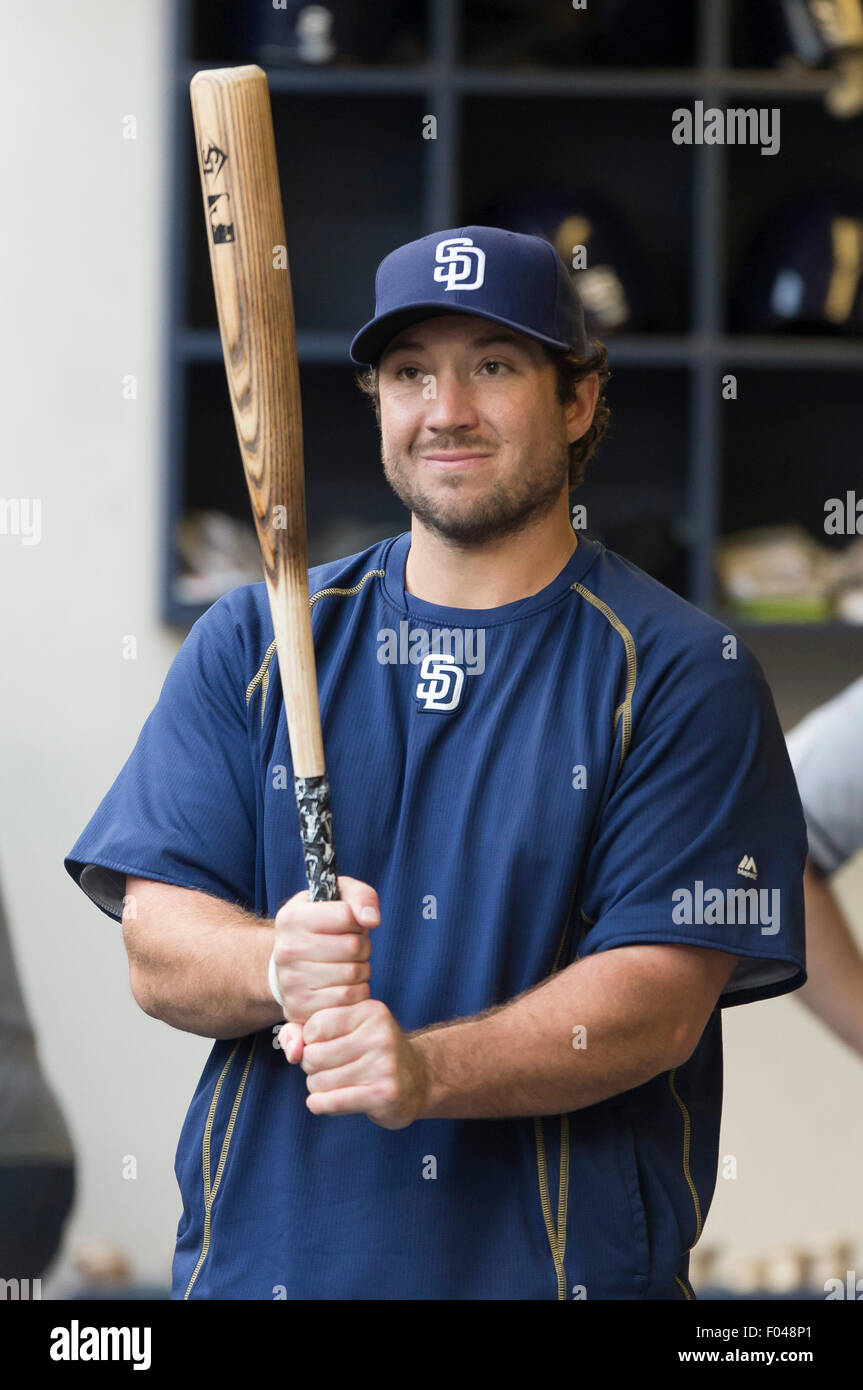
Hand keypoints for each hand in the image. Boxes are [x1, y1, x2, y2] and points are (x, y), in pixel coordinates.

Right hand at [271, 877, 378, 1047]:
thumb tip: (371, 920)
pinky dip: (357, 992)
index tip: (347, 924)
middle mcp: (286, 950)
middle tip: (351, 948)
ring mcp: (291, 982)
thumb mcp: (337, 898)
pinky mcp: (300, 1008)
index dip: (355, 920)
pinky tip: (345, 984)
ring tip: (347, 964)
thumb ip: (361, 897)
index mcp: (291, 918)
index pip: (346, 915)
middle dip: (362, 946)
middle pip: (353, 946)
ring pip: (353, 974)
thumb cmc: (321, 927)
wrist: (291, 963)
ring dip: (361, 969)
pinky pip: (348, 1000)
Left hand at [278, 1000, 429, 1130]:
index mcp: (370, 1010)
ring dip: (318, 1087)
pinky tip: (322, 1102)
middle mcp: (380, 1034)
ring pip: (319, 1081)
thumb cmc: (370, 1052)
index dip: (309, 1042)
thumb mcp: (345, 1029)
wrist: (416, 1081)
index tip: (323, 1047)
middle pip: (313, 1055)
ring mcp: (384, 1064)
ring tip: (335, 1084)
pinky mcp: (384, 1094)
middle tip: (327, 1069)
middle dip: (311, 1067)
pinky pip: (332, 1101)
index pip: (314, 1026)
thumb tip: (292, 1052)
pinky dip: (319, 1104)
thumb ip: (305, 1031)